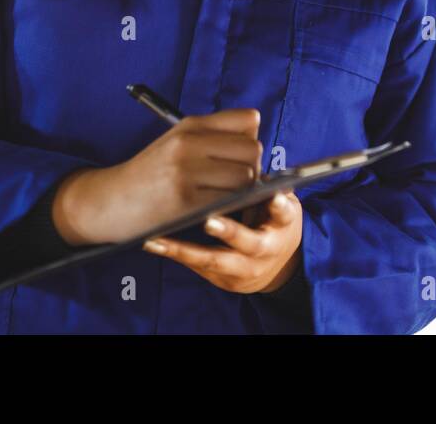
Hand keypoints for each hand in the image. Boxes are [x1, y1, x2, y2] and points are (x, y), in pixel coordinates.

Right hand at [49, 109, 262, 244]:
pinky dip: (230, 209)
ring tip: (224, 198)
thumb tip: (256, 138)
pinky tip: (216, 211)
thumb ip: (213, 136)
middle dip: (251, 168)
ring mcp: (186, 172)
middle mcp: (189, 143)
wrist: (110, 201)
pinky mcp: (185, 202)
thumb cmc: (150, 173)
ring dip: (243, 192)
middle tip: (234, 183)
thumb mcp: (176, 141)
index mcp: (191, 125)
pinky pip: (229, 202)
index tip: (238, 156)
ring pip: (246, 178)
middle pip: (253, 150)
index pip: (249, 120)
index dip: (250, 140)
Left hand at [142, 191, 303, 294]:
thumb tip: (250, 157)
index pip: (283, 215)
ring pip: (214, 260)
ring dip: (187, 250)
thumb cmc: (273, 222)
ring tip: (160, 239)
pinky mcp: (223, 278)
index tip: (273, 195)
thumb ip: (270, 185)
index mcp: (282, 226)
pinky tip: (152, 243)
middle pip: (249, 243)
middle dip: (229, 232)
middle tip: (209, 221)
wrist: (276, 267)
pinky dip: (174, 254)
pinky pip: (196, 266)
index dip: (279, 206)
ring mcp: (243, 268)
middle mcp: (264, 250)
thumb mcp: (282, 205)